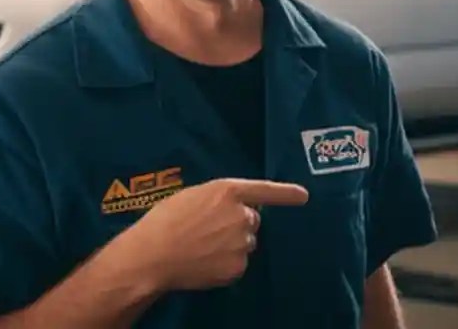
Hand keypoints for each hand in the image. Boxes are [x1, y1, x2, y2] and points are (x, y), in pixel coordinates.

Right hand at [126, 178, 308, 290]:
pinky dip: (225, 264)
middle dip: (237, 223)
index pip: (264, 190)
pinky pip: (238, 264)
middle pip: (251, 219)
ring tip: (202, 247)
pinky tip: (204, 262)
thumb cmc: (164, 220)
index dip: (286, 193)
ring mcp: (242, 242)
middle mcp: (241, 215)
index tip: (304, 196)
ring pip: (244, 242)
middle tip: (209, 230)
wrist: (153, 255)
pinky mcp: (238, 266)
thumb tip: (228, 209)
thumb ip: (217, 199)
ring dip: (231, 244)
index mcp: (227, 191)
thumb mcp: (191, 196)